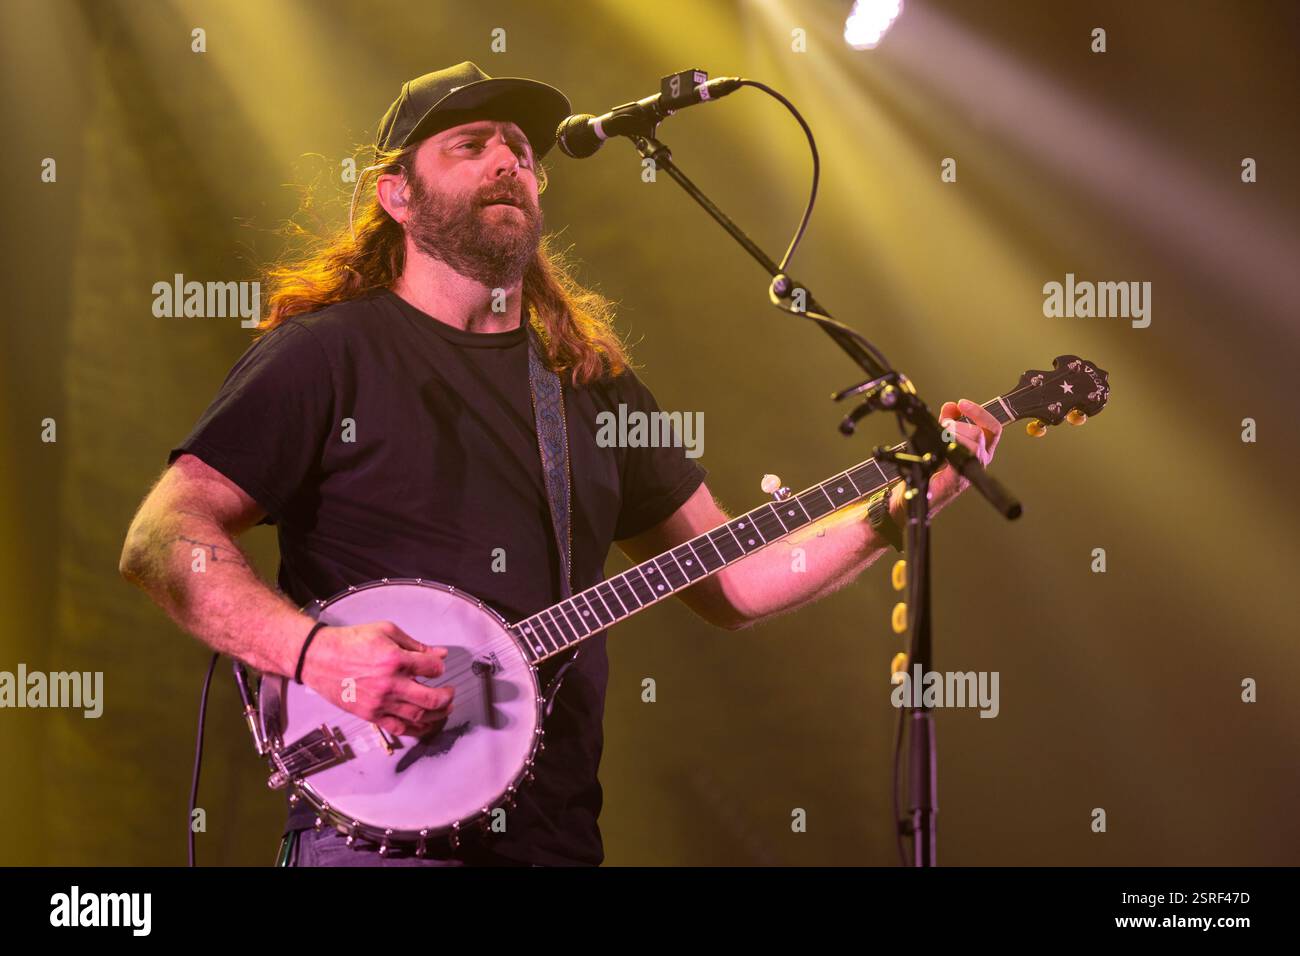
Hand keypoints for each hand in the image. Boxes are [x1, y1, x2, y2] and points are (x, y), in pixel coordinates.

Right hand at [299, 621, 454, 735]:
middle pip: (430, 698)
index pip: (432, 668)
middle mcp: (389, 684)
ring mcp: (380, 703)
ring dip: (437, 714)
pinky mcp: (370, 715)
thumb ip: (415, 644)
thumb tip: (439, 653)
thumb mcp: (386, 631)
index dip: (440, 667)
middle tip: (450, 692)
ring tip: (444, 708)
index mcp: (394, 659)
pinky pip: (398, 728)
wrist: (319, 658)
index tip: (439, 667)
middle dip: (446, 696)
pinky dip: (416, 730)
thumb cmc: (350, 642)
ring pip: (418, 716)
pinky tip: (426, 725)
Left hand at [888, 398, 1002, 520]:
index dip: (980, 413)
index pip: (992, 428)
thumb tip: (951, 406)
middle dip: (960, 423)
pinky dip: (951, 446)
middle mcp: (979, 461)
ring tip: (941, 435)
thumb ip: (947, 421)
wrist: (916, 495)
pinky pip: (962, 458)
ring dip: (954, 433)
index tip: (963, 404)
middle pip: (981, 433)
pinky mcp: (958, 478)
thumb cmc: (930, 471)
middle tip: (944, 425)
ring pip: (974, 443)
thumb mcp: (939, 439)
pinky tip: (941, 446)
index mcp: (979, 451)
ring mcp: (970, 470)